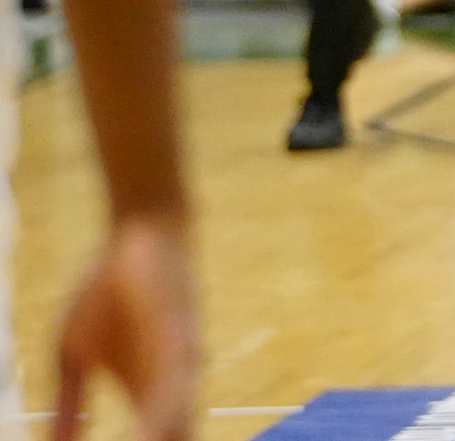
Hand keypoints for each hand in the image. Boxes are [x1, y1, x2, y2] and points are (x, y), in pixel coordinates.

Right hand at [53, 218, 198, 440]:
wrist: (139, 235)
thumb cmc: (108, 292)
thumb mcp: (73, 358)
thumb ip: (68, 408)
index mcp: (149, 402)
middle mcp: (174, 396)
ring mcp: (182, 372)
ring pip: (175, 434)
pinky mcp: (185, 343)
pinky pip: (175, 392)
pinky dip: (161, 422)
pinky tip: (151, 439)